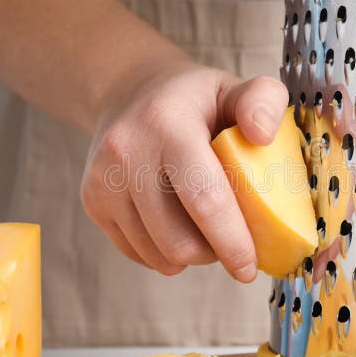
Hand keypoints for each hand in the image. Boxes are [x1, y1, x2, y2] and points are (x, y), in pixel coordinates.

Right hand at [80, 62, 288, 282]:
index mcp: (167, 124)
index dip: (232, 242)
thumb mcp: (234, 87)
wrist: (128, 91)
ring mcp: (102, 180)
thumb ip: (263, 102)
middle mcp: (126, 152)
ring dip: (190, 256)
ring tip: (205, 228)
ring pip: (158, 254)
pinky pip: (137, 253)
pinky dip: (164, 252)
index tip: (250, 268)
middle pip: (178, 240)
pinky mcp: (92, 201)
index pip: (204, 199)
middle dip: (214, 254)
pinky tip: (177, 224)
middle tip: (232, 240)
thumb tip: (263, 135)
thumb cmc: (195, 99)